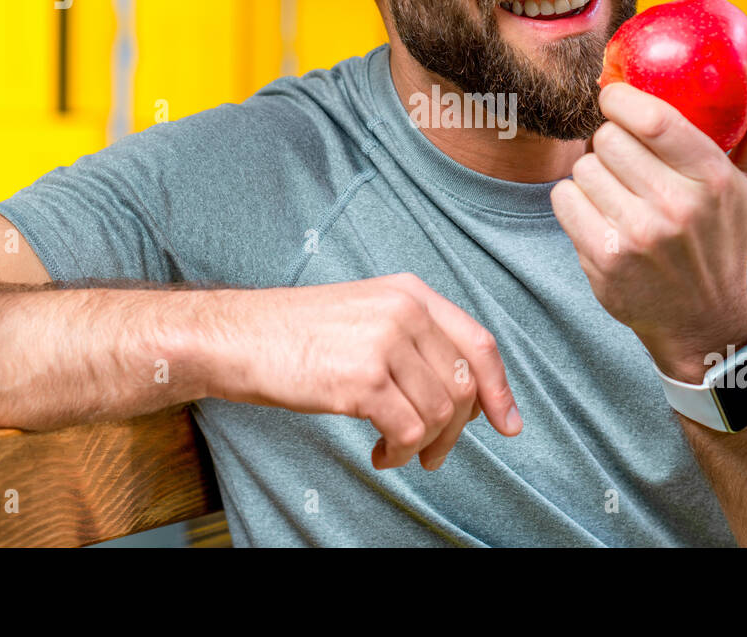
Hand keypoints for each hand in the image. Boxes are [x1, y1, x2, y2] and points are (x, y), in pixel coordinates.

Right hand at [206, 272, 522, 469]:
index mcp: (411, 293)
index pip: (479, 342)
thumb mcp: (367, 315)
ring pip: (441, 412)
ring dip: (425, 446)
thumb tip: (467, 395)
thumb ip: (417, 342)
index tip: (508, 424)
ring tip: (397, 451)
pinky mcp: (363, 379)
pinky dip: (402, 453)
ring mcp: (385, 343)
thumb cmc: (297, 334)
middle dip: (457, 430)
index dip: (499, 389)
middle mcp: (405, 311)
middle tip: (433, 454)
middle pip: (465, 384)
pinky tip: (380, 453)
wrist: (238, 337)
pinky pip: (410, 430)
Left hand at [550, 75, 746, 381]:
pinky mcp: (605, 258)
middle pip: (609, 138)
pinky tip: (598, 215)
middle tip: (621, 157)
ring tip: (616, 193)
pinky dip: (573, 202)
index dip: (622, 99)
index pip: (653, 118)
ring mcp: (638, 235)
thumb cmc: (720, 241)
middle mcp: (677, 206)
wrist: (701, 321)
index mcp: (713, 179)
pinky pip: (564, 199)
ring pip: (583, 168)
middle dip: (608, 141)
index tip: (614, 97)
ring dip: (592, 175)